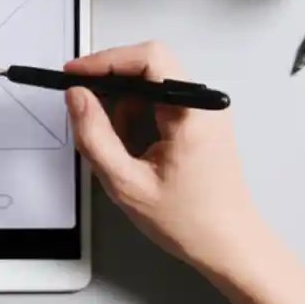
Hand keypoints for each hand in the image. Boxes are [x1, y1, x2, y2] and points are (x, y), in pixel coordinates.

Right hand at [65, 42, 264, 276]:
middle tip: (84, 107)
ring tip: (118, 146)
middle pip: (149, 66)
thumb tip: (77, 97)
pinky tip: (133, 149)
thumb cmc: (190, 222)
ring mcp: (205, 112)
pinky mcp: (201, 122)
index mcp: (191, 113)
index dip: (106, 59)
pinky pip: (162, 102)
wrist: (229, 246)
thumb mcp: (127, 184)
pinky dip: (139, 116)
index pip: (148, 58)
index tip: (75, 74)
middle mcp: (203, 104)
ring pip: (153, 84)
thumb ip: (95, 137)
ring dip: (125, 105)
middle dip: (112, 85)